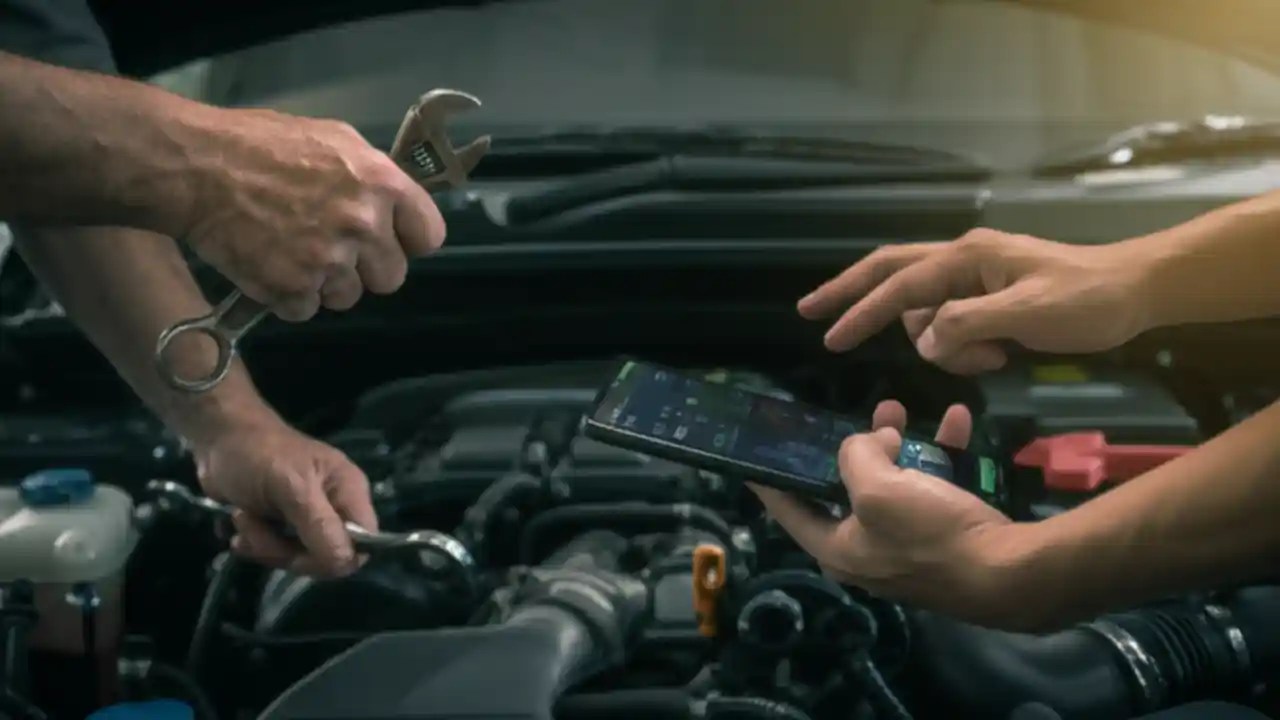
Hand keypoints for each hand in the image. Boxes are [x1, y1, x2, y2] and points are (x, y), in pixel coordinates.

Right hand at [180, 107, 444, 320]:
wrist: (197, 169)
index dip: (408, 240)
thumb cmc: (261, 144)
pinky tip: (268, 264)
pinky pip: (306, 309)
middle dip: (364, 268)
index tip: (391, 240)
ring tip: (291, 250)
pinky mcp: (293, 289)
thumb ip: (371, 176)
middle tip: (330, 247)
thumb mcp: (332, 139)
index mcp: (381, 184)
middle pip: (391, 277)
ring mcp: (329, 261)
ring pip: (348, 297)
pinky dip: (287, 296)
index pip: (429, 235)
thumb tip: (395, 204)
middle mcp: (363, 226)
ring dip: (324, 284)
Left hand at [190, 416, 377, 576]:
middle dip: (287, 551)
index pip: (365, 541)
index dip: (338, 556)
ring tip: (242, 517)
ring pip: (300, 559)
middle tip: (258, 528)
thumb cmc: (258, 454)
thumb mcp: (292, 487)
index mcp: (350, 492)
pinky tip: (240, 526)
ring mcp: (309, 519)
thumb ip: (320, 525)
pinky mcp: (284, 527)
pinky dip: (255, 546)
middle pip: (329, 556)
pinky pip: (278, 554)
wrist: (218, 439)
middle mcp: (335, 508)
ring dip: (264, 545)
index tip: (302, 553)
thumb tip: (345, 564)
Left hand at [749, 401, 1018, 624]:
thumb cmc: (930, 533)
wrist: (1010, 572)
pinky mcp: (946, 536)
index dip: (769, 481)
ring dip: (897, 444)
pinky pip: (935, 486)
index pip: (788, 509)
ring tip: (899, 410)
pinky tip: (958, 420)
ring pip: (892, 482)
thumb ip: (855, 456)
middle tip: (850, 418)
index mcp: (837, 548)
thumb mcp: (877, 488)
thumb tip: (868, 443)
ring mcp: (908, 546)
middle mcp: (867, 551)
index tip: (753, 457)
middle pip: (846, 490)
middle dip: (851, 448)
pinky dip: (943, 453)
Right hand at [798, 229, 1150, 373]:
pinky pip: (952, 323)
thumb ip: (968, 324)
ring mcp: (975, 278)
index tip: (828, 338)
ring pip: (926, 311)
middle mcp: (962, 261)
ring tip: (990, 360)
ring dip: (939, 343)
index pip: (899, 286)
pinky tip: (997, 356)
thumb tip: (925, 340)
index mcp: (966, 258)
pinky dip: (960, 346)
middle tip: (808, 312)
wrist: (1138, 290)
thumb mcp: (1027, 313)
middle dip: (850, 293)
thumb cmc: (1086, 299)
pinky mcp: (989, 297)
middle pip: (890, 273)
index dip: (860, 312)